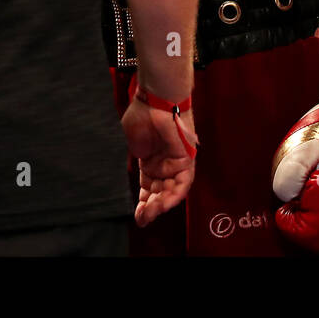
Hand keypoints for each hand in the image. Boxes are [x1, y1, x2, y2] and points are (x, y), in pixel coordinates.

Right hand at [121, 98, 196, 226]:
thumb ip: (134, 158)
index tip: (137, 215)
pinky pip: (184, 182)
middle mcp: (164, 164)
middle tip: (142, 219)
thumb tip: (132, 172)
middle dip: (151, 208)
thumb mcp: (132, 142)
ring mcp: (176, 162)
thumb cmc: (142, 114)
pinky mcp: (187, 158)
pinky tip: (163, 204)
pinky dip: (174, 194)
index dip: (143, 202)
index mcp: (150, 161)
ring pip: (172, 191)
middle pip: (160, 193)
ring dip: (161, 205)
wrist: (155, 98)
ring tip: (149, 214)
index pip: (148, 188)